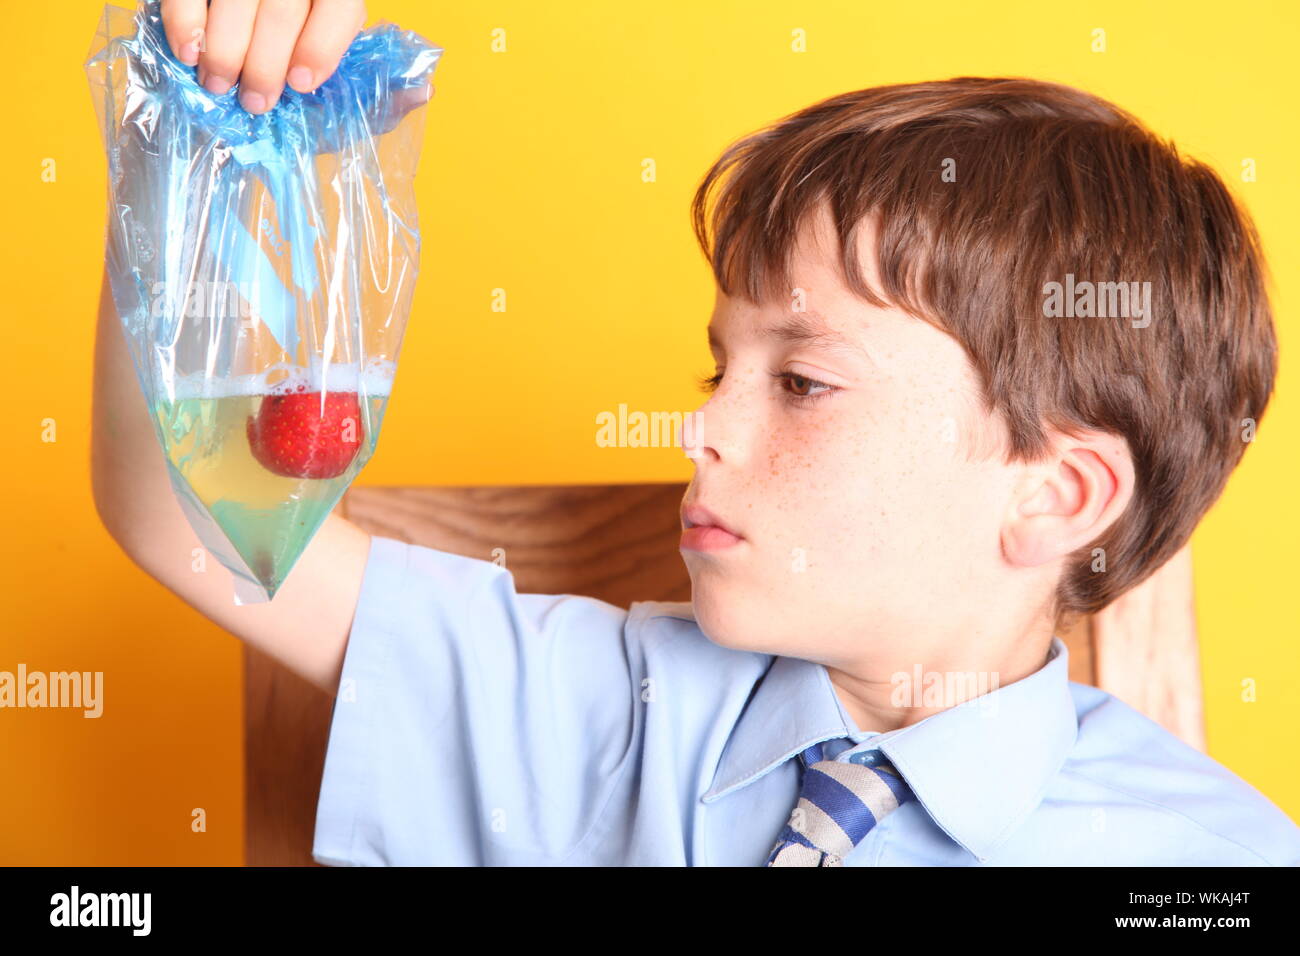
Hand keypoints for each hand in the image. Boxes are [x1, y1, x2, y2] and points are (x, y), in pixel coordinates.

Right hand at [161, 0, 367, 114]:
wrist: (246, 58)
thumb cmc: (299, 77)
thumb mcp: (346, 88)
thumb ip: (383, 95)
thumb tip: (422, 92)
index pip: (337, 7)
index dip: (320, 46)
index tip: (301, 84)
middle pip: (282, 7)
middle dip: (265, 61)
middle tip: (254, 102)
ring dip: (224, 46)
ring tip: (217, 85)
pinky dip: (186, 22)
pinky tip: (190, 54)